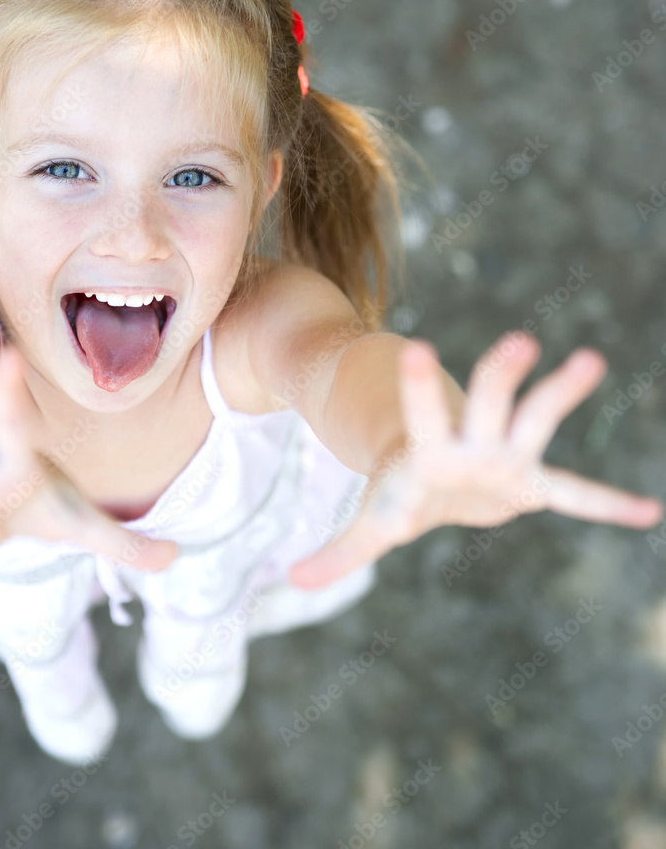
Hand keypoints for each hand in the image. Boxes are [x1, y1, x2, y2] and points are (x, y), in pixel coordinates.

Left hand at [288, 331, 662, 588]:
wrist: (437, 478)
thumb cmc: (403, 492)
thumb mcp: (374, 523)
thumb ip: (339, 552)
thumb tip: (290, 580)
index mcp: (429, 448)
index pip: (421, 412)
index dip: (417, 386)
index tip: (415, 347)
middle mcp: (472, 441)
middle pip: (487, 400)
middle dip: (500, 374)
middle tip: (519, 341)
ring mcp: (507, 455)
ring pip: (536, 416)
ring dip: (561, 392)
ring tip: (590, 358)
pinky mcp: (533, 483)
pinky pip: (575, 495)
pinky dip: (604, 506)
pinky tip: (646, 513)